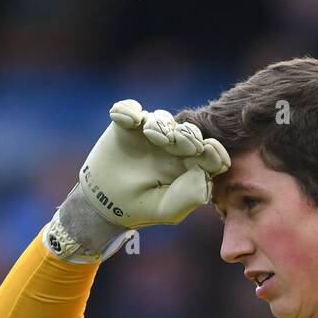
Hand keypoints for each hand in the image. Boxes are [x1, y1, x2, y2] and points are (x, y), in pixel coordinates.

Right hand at [79, 99, 230, 229]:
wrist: (105, 204)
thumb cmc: (141, 208)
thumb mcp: (168, 210)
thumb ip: (190, 196)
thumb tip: (205, 173)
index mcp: (188, 165)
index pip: (208, 153)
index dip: (212, 150)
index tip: (207, 150)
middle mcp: (173, 146)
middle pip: (188, 130)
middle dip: (187, 134)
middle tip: (178, 142)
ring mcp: (150, 134)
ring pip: (162, 117)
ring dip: (159, 124)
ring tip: (149, 134)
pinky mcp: (127, 125)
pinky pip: (130, 108)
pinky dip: (129, 110)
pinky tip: (130, 121)